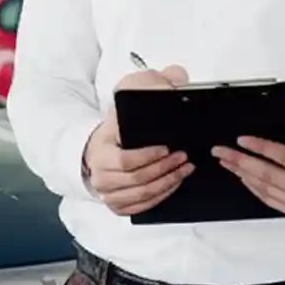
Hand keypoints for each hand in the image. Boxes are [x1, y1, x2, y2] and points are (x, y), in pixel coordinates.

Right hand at [83, 66, 194, 215]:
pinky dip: (160, 197)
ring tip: (184, 170)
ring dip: (167, 184)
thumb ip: (153, 82)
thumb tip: (176, 77)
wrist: (99, 147)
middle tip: (184, 159)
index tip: (167, 148)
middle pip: (137, 180)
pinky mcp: (116, 204)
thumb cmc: (117, 125)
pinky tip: (174, 184)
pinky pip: (140, 207)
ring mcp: (106, 191)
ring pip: (141, 195)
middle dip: (165, 170)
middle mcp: (100, 173)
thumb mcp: (128, 96)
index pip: (126, 160)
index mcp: (100, 148)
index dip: (149, 158)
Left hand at [211, 116, 284, 218]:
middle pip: (267, 175)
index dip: (261, 147)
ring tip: (226, 162)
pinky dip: (253, 188)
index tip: (242, 139)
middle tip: (221, 151)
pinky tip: (242, 177)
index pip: (283, 158)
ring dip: (242, 174)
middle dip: (240, 161)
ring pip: (265, 189)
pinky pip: (270, 200)